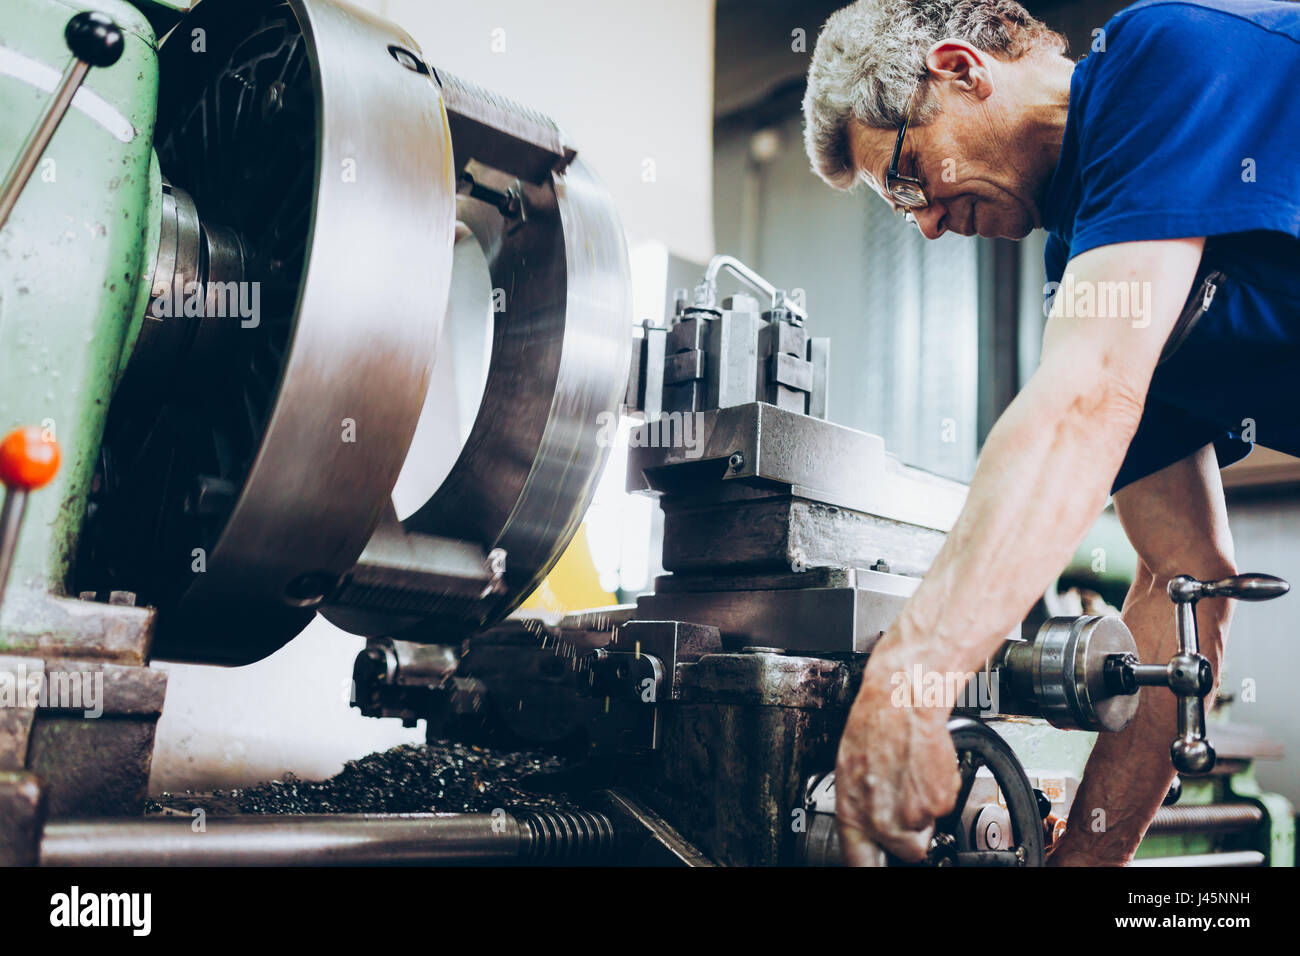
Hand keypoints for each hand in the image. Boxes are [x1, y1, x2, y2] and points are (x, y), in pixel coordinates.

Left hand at [835, 641, 961, 863]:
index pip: (858, 861)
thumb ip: (862, 803)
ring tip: (914, 772)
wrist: (904, 701)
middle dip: (913, 830)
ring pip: (928, 825)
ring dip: (926, 805)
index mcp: (852, 811)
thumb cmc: (876, 723)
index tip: (880, 862)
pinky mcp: (938, 803)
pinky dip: (941, 788)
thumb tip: (869, 819)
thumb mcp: (851, 768)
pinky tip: (926, 765)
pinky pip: (945, 806)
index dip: (873, 863)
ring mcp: (910, 815)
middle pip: (907, 849)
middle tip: (907, 796)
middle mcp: (880, 820)